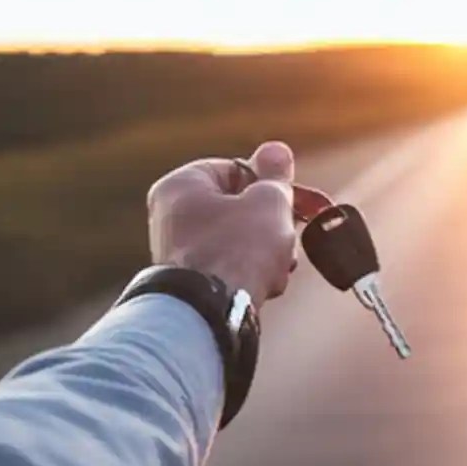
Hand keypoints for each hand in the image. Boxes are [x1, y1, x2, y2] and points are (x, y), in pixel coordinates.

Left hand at [146, 141, 297, 307]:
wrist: (210, 314)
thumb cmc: (237, 250)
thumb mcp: (268, 201)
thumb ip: (275, 175)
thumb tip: (276, 151)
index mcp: (182, 184)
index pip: (236, 169)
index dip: (271, 183)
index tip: (295, 199)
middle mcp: (171, 215)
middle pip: (239, 207)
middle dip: (273, 223)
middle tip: (292, 234)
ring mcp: (178, 251)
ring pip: (238, 239)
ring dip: (267, 251)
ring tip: (279, 266)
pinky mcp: (189, 282)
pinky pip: (228, 267)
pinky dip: (250, 273)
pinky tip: (265, 286)